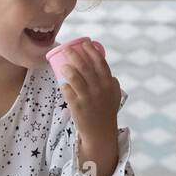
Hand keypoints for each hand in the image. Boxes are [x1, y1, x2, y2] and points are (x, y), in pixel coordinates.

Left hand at [59, 42, 119, 175]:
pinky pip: (68, 92)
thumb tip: (109, 72)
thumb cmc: (106, 112)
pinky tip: (62, 84)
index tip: (84, 43)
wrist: (100, 132)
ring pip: (76, 79)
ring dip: (68, 69)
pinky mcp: (78, 107)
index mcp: (109, 84)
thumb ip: (112, 84)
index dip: (92, 51)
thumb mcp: (114, 96)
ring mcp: (89, 98)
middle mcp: (100, 89)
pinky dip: (64, 87)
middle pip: (86, 68)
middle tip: (67, 49)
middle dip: (75, 56)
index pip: (100, 63)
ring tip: (62, 65)